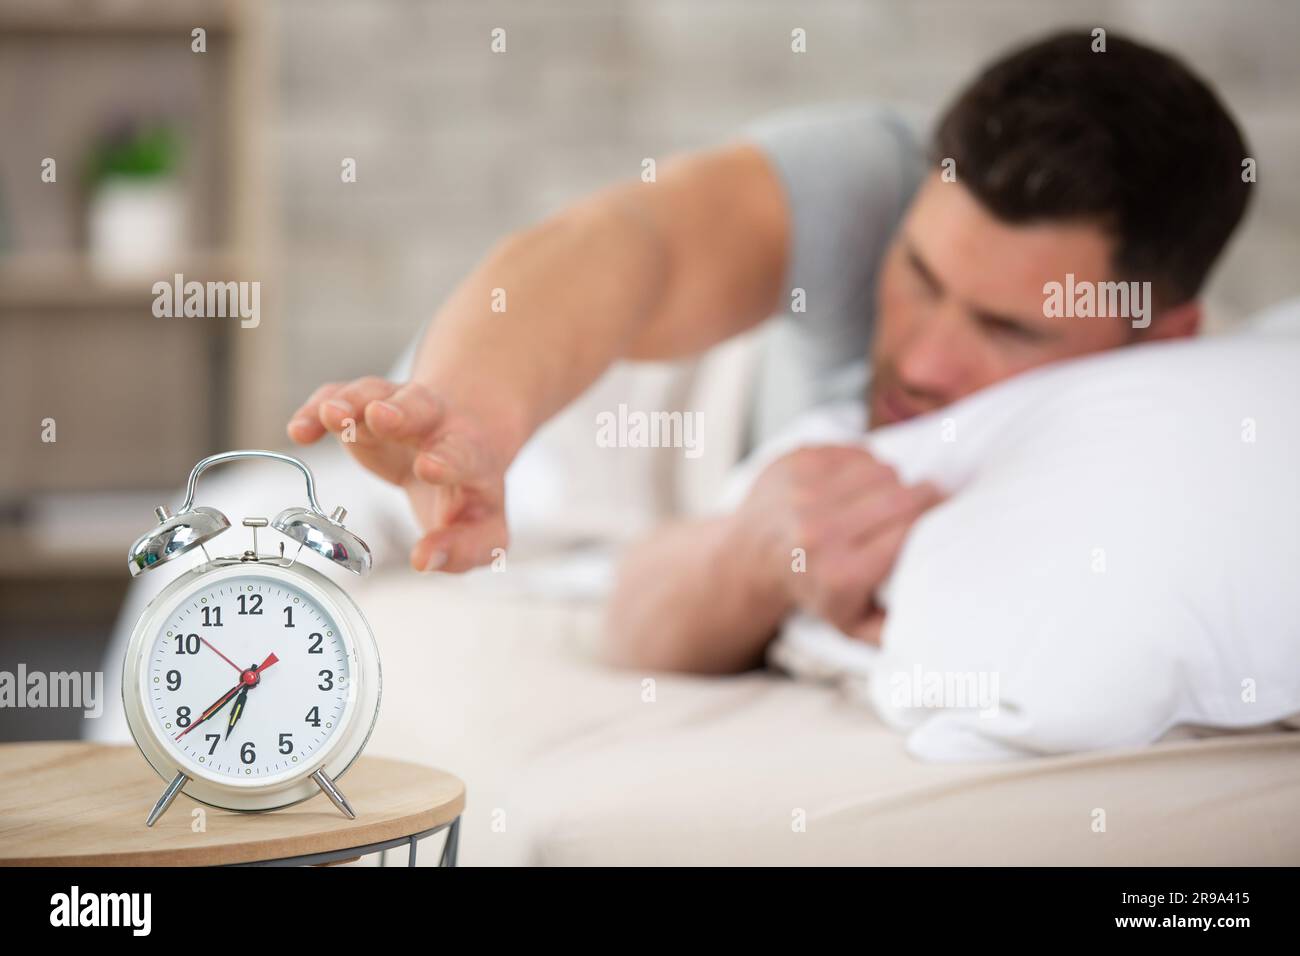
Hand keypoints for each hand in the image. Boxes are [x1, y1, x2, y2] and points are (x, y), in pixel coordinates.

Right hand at [287, 378, 511, 572]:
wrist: (466, 443)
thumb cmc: (470, 495)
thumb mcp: (483, 529)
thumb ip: (461, 549)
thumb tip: (423, 561)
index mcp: (471, 456)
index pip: (462, 455)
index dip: (446, 461)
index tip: (426, 469)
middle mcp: (438, 425)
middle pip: (421, 408)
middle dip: (401, 412)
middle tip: (380, 415)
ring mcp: (399, 412)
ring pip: (376, 395)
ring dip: (352, 403)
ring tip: (332, 414)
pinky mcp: (365, 409)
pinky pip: (339, 400)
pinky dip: (318, 410)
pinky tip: (300, 429)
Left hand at [732, 446, 940, 642]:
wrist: (749, 556)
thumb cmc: (812, 587)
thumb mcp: (851, 623)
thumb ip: (894, 626)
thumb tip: (936, 615)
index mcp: (841, 573)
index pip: (910, 533)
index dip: (935, 518)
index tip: (948, 515)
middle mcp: (820, 531)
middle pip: (900, 496)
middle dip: (924, 494)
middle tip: (932, 496)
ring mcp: (804, 492)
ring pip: (881, 470)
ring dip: (893, 480)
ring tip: (887, 495)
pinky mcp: (795, 463)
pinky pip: (856, 453)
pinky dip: (865, 464)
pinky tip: (857, 481)